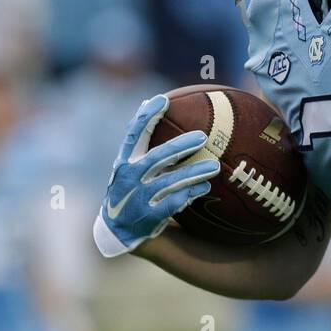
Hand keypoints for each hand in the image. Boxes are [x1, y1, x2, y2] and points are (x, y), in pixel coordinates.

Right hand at [92, 95, 219, 256]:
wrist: (116, 230)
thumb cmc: (128, 188)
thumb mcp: (127, 165)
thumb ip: (139, 140)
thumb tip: (148, 101)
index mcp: (123, 162)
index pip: (133, 135)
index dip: (146, 117)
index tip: (162, 99)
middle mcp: (129, 178)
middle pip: (156, 158)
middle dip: (180, 146)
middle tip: (203, 137)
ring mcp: (139, 198)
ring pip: (170, 182)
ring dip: (194, 172)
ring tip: (215, 166)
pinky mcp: (149, 216)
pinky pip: (174, 203)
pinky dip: (190, 194)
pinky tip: (205, 187)